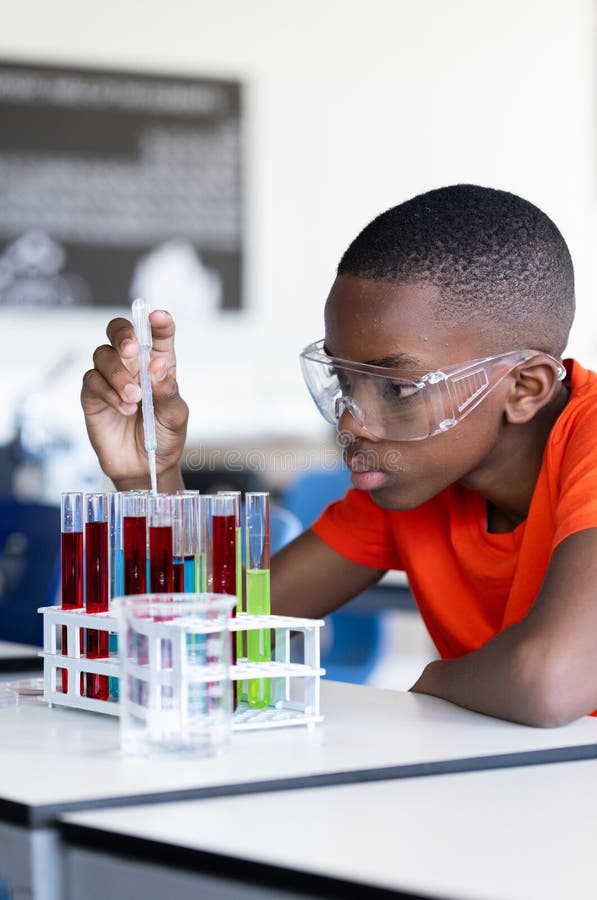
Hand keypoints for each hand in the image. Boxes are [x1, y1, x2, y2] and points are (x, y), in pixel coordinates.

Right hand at [81, 310, 188, 490]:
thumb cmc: (165, 435)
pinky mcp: (93, 395)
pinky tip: (125, 409)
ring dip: (118, 375)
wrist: (145, 465)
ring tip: (135, 399)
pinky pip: (92, 381)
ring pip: (103, 355)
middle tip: (131, 351)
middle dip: (123, 334)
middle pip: (119, 331)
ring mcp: (110, 378)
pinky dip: (109, 392)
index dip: (158, 321)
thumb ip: (168, 391)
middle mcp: (132, 365)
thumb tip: (157, 367)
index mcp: (158, 362)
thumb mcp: (176, 415)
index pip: (158, 333)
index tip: (158, 317)